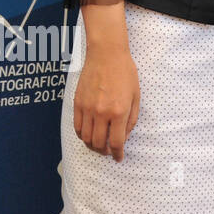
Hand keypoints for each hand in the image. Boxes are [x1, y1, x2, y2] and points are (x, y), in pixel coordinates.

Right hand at [72, 40, 139, 161]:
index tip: (119, 158)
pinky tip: (89, 135)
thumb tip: (125, 136)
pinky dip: (82, 136)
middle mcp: (101, 113)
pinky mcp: (77, 104)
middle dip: (105, 152)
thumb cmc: (125, 73)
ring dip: (93, 146)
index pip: (116, 142)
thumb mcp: (136, 96)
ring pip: (86, 138)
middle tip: (109, 152)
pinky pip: (77, 127)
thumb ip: (131, 118)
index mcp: (119, 111)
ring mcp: (87, 109)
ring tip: (99, 146)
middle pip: (99, 144)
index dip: (118, 153)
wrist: (107, 56)